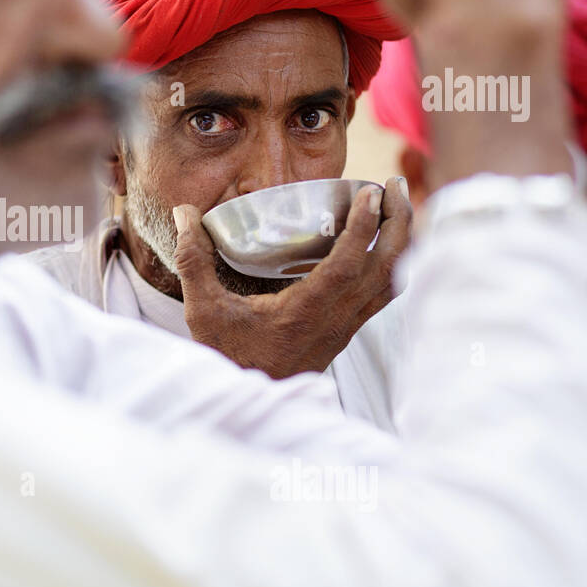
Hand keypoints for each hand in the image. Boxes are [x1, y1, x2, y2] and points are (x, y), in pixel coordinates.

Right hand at [171, 180, 411, 378]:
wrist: (250, 403)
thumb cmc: (229, 356)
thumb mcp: (203, 310)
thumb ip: (194, 260)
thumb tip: (183, 213)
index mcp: (305, 313)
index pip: (348, 266)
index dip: (364, 227)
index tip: (369, 192)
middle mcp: (335, 320)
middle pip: (387, 268)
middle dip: (399, 222)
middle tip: (393, 184)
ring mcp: (347, 327)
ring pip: (392, 280)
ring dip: (403, 240)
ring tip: (396, 204)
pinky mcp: (348, 330)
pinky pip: (384, 293)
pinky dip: (395, 262)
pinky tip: (385, 242)